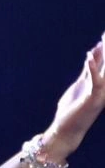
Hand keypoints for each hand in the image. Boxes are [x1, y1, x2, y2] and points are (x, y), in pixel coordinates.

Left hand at [43, 37, 104, 157]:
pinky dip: (92, 68)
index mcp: (98, 84)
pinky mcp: (92, 99)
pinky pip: (94, 81)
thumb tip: (91, 56)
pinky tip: (89, 56)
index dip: (104, 48)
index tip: (104, 34)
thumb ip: (86, 72)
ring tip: (103, 40)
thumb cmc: (70, 112)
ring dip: (104, 55)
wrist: (66, 132)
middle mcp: (102, 88)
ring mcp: (99, 94)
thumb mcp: (78, 87)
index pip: (104, 62)